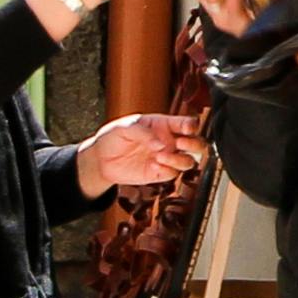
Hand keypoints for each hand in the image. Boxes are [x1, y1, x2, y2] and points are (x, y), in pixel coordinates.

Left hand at [77, 113, 206, 197]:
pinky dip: (167, 171)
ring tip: (160, 157)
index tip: (187, 128)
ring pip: (189, 161)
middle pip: (197, 144)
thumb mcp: (124, 127)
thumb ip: (143, 133)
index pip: (187, 123)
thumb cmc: (113, 137)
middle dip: (194, 144)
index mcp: (163, 125)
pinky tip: (154, 166)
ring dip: (179, 160)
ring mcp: (166, 158)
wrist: (100, 160)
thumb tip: (161, 144)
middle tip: (180, 144)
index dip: (192, 125)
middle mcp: (169, 141)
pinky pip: (173, 174)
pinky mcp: (159, 174)